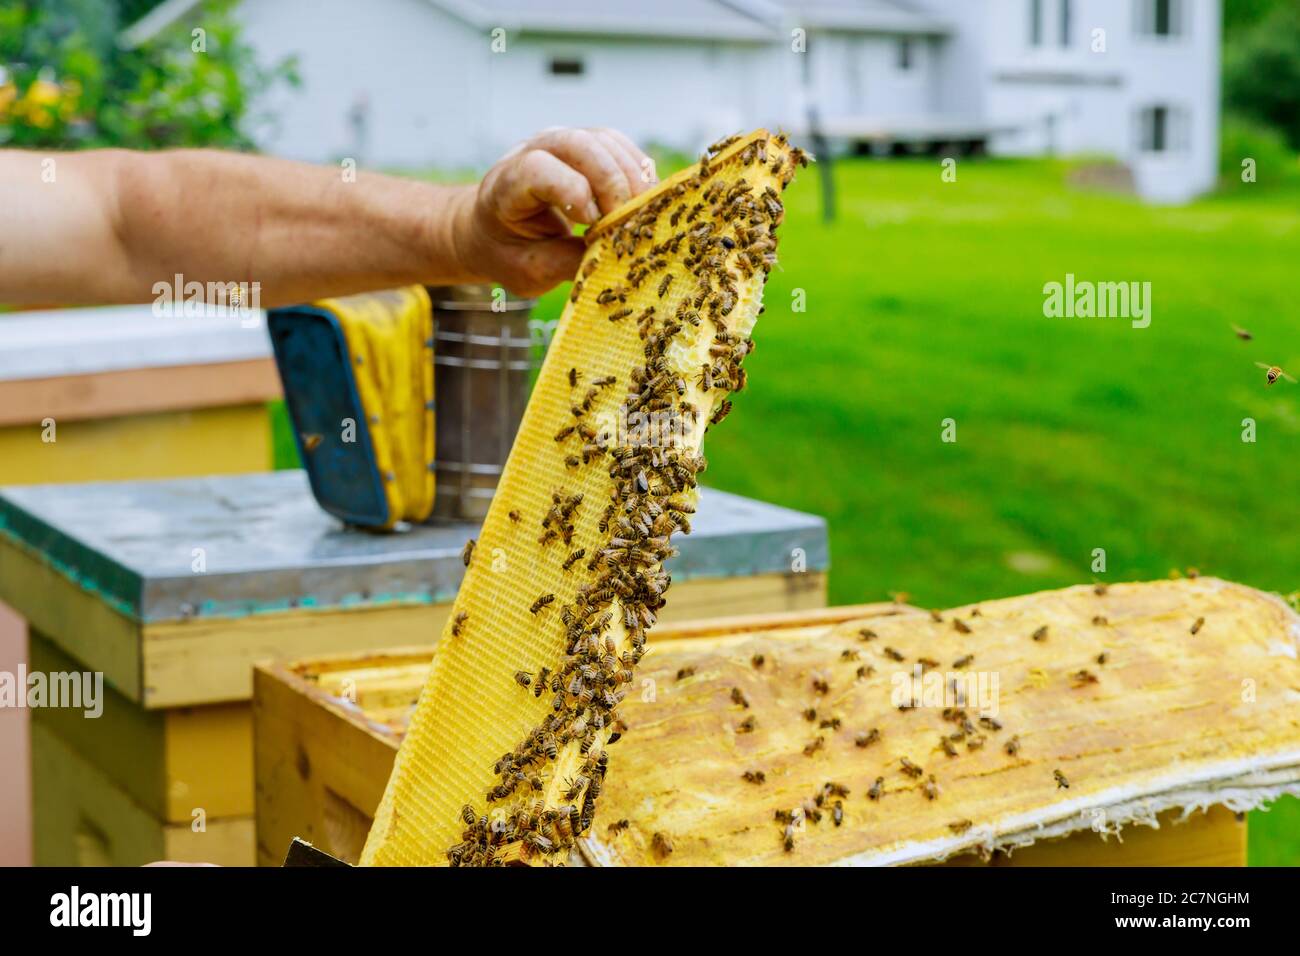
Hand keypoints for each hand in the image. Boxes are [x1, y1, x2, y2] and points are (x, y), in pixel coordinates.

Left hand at [449, 128, 656, 296]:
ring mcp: (562, 142)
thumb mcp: (531, 270)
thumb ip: (568, 263)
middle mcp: (534, 151)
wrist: (499, 229)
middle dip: (612, 182)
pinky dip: (639, 172)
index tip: (592, 225)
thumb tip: (615, 258)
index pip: (538, 169)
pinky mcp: (587, 145)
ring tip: (642, 215)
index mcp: (507, 185)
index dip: (572, 191)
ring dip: (632, 177)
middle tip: (628, 221)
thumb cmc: (512, 252)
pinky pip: (620, 146)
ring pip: (606, 141)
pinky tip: (643, 202)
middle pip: (579, 144)